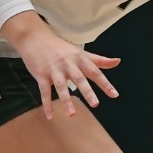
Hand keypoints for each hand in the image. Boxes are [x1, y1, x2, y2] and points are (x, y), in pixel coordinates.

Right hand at [0, 11, 118, 118]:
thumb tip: (117, 62)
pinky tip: (50, 116)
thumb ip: (98, 60)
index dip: (105, 83)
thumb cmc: (60, 47)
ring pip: (61, 86)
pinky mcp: (41, 74)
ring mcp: (53, 69)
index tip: (114, 95)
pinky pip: (44, 91)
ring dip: (66, 100)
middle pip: (79, 78)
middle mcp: (68, 63)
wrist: (34, 37)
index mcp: (79, 58)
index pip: (95, 71)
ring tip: (72, 114)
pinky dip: (47, 104)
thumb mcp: (80, 52)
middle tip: (95, 104)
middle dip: (87, 91)